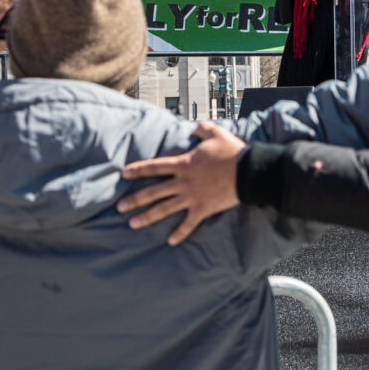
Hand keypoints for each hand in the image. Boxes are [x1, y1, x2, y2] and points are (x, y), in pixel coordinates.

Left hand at [118, 121, 244, 245]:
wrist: (249, 171)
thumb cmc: (233, 152)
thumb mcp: (216, 133)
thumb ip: (202, 129)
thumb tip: (193, 127)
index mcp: (184, 164)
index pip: (155, 167)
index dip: (138, 170)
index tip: (123, 174)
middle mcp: (183, 182)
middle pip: (153, 191)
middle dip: (134, 199)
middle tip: (119, 207)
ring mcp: (192, 197)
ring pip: (164, 209)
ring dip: (147, 217)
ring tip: (132, 224)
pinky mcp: (203, 209)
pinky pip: (189, 223)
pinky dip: (180, 233)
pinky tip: (171, 242)